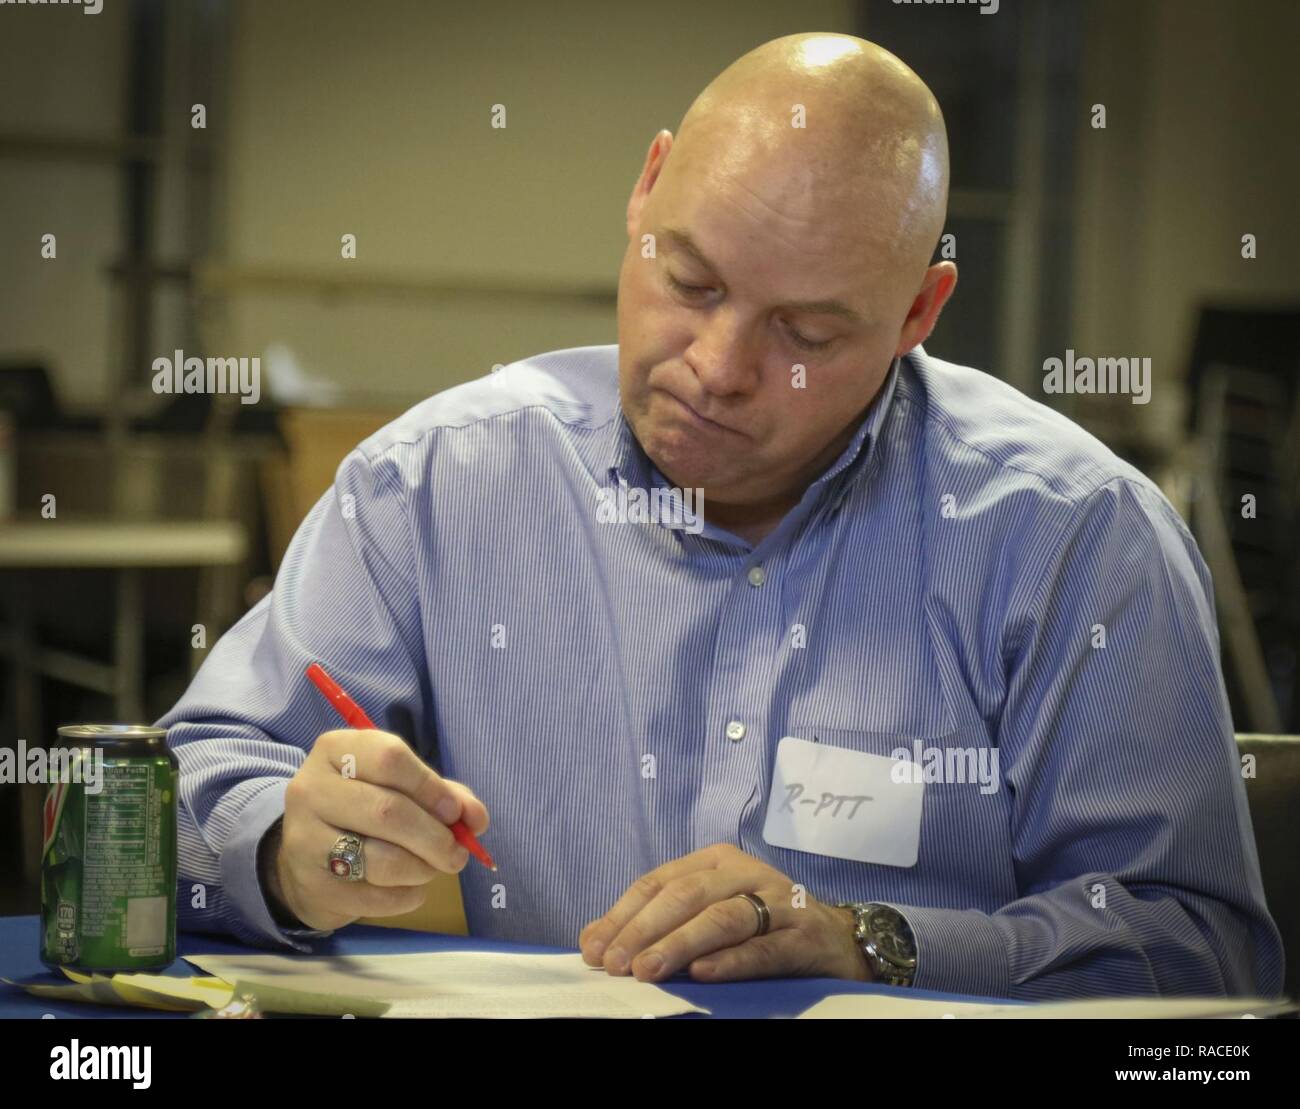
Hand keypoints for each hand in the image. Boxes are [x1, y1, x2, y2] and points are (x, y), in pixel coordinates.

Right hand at [265, 729, 488, 930]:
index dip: (431, 787)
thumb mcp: (401, 787)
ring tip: (432, 868)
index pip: (390, 758)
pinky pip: (373, 897)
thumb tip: (476, 819)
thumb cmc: (365, 811)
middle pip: (387, 811)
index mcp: (336, 751)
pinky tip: (411, 889)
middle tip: (456, 853)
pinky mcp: (311, 885)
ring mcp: (304, 839)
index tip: (455, 812)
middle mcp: (311, 789)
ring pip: (381, 859)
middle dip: (434, 837)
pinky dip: (405, 897)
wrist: (308, 859)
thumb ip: (445, 795)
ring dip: (422, 869)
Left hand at [578, 844, 871, 982]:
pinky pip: (762, 948)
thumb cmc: (762, 926)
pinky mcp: (803, 936)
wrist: (838, 940)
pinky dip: (729, 960)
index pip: (658, 881)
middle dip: (644, 929)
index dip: (623, 915)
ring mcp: (777, 902)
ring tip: (646, 970)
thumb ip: (656, 923)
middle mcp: (745, 873)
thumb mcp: (708, 914)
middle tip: (615, 964)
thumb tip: (592, 939)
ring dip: (679, 944)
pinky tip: (701, 974)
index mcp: (715, 861)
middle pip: (686, 896)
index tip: (594, 947)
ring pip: (721, 918)